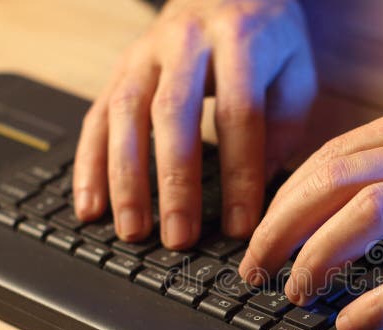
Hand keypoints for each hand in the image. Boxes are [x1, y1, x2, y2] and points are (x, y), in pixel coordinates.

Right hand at [73, 0, 315, 246]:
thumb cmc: (265, 40)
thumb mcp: (293, 72)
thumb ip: (283, 127)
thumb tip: (264, 191)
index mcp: (238, 40)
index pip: (238, 115)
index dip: (240, 175)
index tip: (241, 226)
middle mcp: (184, 42)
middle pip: (173, 115)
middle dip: (174, 183)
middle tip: (179, 236)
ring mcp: (143, 53)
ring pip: (124, 115)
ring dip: (124, 179)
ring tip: (131, 230)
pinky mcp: (118, 69)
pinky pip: (95, 117)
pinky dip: (89, 165)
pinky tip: (91, 206)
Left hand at [239, 86, 382, 329]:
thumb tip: (361, 195)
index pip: (335, 153)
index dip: (287, 197)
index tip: (266, 231)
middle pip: (333, 178)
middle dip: (280, 228)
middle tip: (256, 268)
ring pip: (369, 213)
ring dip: (318, 257)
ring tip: (296, 293)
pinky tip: (355, 322)